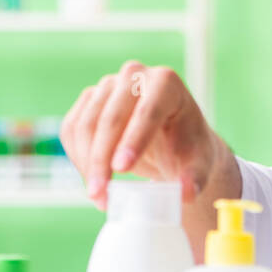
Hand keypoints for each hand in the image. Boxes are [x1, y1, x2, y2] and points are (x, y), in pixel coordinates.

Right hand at [60, 59, 237, 211]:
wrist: (172, 141)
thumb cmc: (188, 150)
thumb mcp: (199, 166)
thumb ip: (196, 179)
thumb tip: (186, 193)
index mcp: (167, 84)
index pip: (148, 111)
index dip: (134, 140)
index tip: (122, 169)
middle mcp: (135, 75)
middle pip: (112, 118)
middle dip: (102, 159)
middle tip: (102, 195)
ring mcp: (108, 84)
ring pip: (86, 124)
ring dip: (87, 163)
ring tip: (99, 196)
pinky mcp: (89, 98)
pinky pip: (72, 128)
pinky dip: (77, 157)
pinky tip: (92, 179)